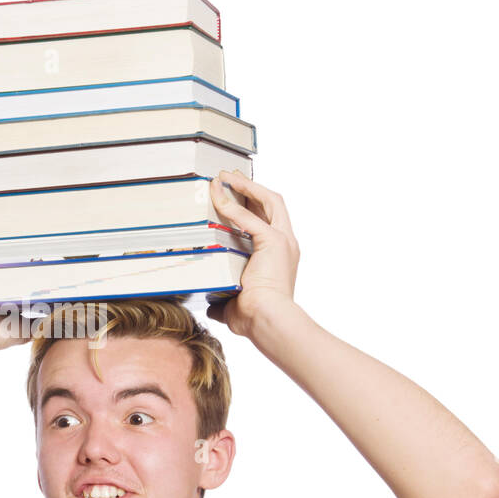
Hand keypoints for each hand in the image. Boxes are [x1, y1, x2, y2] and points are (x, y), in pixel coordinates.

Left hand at [206, 171, 299, 336]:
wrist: (268, 321)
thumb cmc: (256, 319)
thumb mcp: (236, 306)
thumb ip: (224, 300)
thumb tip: (211, 304)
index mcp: (281, 257)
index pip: (269, 222)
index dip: (254, 206)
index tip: (236, 196)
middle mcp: (287, 244)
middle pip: (274, 204)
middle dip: (253, 188)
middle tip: (230, 177)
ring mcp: (283, 241)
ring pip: (268, 200)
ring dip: (246, 186)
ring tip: (224, 177)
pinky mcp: (273, 241)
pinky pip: (248, 216)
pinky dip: (232, 204)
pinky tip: (218, 194)